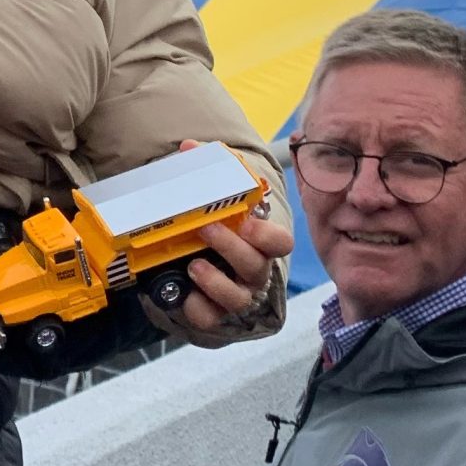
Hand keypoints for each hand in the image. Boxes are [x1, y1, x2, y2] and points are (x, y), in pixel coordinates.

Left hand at [148, 145, 293, 346]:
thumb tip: (189, 148)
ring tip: (194, 265)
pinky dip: (197, 308)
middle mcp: (252, 270)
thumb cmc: (211, 227)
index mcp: (257, 242)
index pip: (281, 242)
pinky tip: (184, 293)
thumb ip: (203, 172)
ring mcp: (235, 293)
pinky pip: (210, 317)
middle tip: (207, 229)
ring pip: (238, 298)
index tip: (247, 223)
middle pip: (256, 266)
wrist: (189, 262)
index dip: (267, 235)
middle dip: (232, 248)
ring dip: (216, 282)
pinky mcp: (213, 312)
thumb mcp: (209, 200)